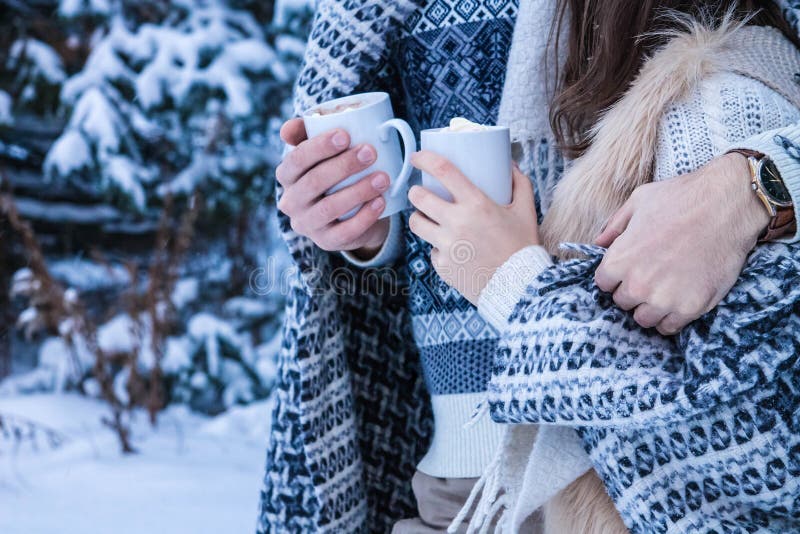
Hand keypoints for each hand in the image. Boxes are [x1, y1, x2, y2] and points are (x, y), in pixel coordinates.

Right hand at [275, 118, 389, 256]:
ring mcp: (307, 224)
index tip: (345, 134)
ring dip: (358, 191)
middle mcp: (291, 202)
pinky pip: (345, 231)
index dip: (319, 147)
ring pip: (330, 208)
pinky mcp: (327, 241)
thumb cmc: (332, 174)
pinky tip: (381, 201)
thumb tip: (288, 129)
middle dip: (344, 166)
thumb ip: (306, 133)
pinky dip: (365, 216)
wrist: (347, 213)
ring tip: (383, 177)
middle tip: (371, 152)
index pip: (296, 160)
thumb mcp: (320, 153)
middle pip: (314, 182)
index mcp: (287, 176)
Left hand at [408, 151, 539, 305]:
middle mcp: (457, 223)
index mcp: (477, 204)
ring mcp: (447, 246)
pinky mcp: (442, 266)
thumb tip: (509, 164)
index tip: (417, 157)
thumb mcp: (526, 210)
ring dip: (420, 218)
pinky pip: (432, 250)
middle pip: (418, 197)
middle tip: (421, 192)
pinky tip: (452, 249)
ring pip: (416, 223)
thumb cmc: (523, 247)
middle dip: (415, 191)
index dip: (424, 158)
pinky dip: (439, 247)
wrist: (520, 287)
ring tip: (428, 218)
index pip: (442, 170)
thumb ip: (519, 183)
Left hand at [594, 153, 769, 334]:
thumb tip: (598, 243)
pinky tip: (678, 301)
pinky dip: (671, 319)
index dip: (615, 275)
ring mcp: (663, 299)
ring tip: (665, 290)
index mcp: (619, 260)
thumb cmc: (682, 198)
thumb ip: (614, 226)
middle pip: (623, 302)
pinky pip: (669, 328)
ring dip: (650, 307)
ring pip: (644, 319)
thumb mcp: (638, 201)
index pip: (603, 284)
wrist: (728, 205)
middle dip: (633, 290)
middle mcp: (637, 285)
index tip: (629, 269)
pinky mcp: (691, 308)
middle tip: (651, 276)